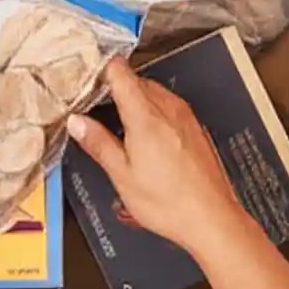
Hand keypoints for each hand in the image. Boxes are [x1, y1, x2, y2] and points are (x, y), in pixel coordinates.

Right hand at [66, 57, 245, 256]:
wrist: (210, 218)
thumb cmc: (170, 202)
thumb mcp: (122, 175)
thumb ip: (98, 143)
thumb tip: (78, 123)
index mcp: (145, 115)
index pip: (120, 72)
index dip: (100, 70)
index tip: (86, 78)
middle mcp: (168, 108)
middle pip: (135, 80)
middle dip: (114, 88)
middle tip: (94, 106)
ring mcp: (184, 116)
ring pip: (153, 92)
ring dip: (134, 101)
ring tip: (118, 125)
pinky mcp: (194, 127)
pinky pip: (168, 107)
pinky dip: (152, 112)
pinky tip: (144, 138)